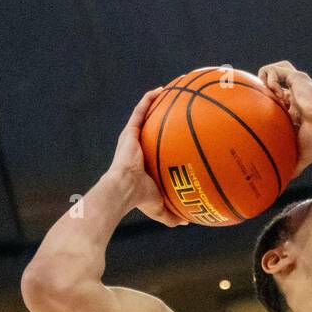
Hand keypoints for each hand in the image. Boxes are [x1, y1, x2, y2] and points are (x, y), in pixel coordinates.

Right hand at [107, 88, 186, 226]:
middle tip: (178, 105)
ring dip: (156, 101)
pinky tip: (162, 89)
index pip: (154, 146)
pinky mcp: (130, 131)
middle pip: (151, 126)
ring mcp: (132, 137)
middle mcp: (137, 146)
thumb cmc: (140, 200)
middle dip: (162, 114)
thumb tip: (187, 221)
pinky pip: (140, 110)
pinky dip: (149, 99)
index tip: (178, 131)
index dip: (164, 137)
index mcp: (143, 161)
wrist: (124, 190)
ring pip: (145, 113)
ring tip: (171, 89)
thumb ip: (172, 214)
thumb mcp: (160, 208)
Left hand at [258, 60, 311, 176]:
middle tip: (255, 99)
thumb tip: (285, 187)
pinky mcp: (295, 76)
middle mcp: (291, 95)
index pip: (273, 101)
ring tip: (273, 96)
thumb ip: (293, 167)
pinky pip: (275, 69)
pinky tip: (278, 94)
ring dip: (266, 82)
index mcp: (291, 110)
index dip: (264, 102)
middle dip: (259, 87)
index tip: (255, 111)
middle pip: (270, 83)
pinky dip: (270, 80)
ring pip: (271, 71)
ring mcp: (293, 85)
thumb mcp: (302, 156)